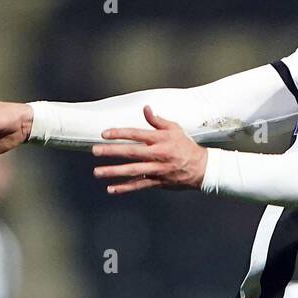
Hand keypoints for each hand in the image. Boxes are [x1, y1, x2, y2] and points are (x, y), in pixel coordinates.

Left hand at [91, 105, 206, 194]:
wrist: (201, 168)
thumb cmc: (186, 146)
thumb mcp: (174, 129)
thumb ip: (157, 120)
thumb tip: (145, 108)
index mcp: (160, 139)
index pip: (136, 134)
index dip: (119, 133)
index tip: (104, 134)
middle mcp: (157, 154)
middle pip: (131, 152)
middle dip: (112, 151)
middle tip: (95, 151)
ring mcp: (157, 169)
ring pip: (133, 170)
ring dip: (114, 171)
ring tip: (98, 172)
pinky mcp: (158, 181)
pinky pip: (139, 185)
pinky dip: (125, 188)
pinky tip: (111, 189)